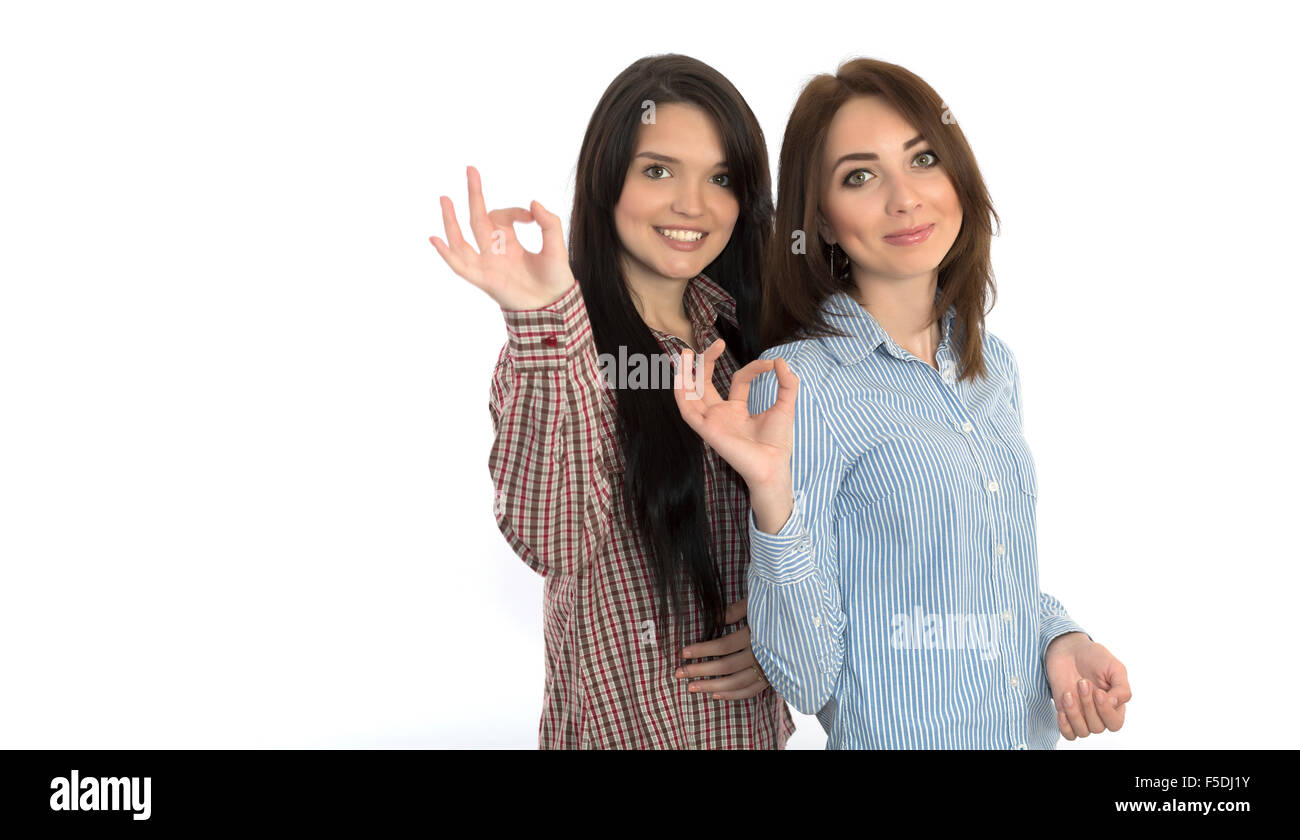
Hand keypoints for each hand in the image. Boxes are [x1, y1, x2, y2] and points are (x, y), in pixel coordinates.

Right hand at [428, 165, 575, 310]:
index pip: (501, 216)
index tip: (530, 215)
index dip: (514, 210)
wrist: (553, 305)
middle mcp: (494, 250)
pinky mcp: (483, 279)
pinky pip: (460, 266)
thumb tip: (534, 203)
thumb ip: (549, 223)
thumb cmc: (555, 277)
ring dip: (452, 220)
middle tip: (471, 169)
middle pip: (478, 219)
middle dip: (475, 194)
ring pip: (463, 240)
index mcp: (509, 241)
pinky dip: (447, 254)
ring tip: (444, 198)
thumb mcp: (556, 246)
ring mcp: (487, 264)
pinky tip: (434, 239)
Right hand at [671, 341, 798, 489]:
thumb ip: (787, 383)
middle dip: (707, 362)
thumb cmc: (778, 443)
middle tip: (716, 343)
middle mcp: (721, 415)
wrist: (774, 465)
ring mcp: (712, 422)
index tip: (770, 364)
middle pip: (705, 384)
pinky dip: (681, 394)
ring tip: (686, 354)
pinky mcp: (706, 430)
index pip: (738, 380)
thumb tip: (780, 360)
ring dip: (685, 375)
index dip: (753, 368)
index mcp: (737, 410)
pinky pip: (687, 411)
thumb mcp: (785, 406)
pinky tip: (681, 378)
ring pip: (691, 395)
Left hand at [674, 599, 769, 699]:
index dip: (702, 650)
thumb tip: (714, 618)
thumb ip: (736, 610)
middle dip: (700, 670)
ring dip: (711, 686)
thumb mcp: (757, 603)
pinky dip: (732, 695)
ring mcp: (768, 669)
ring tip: (691, 687)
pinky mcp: (772, 678)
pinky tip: (715, 695)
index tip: (683, 652)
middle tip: (679, 673)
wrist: (806, 629)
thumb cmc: (778, 610)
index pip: (724, 646)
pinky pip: (750, 691)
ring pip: (736, 683)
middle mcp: (762, 654)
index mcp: (757, 634)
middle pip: (726, 667)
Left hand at [1045, 632, 1131, 739]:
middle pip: (1098, 727)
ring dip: (1075, 713)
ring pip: (1082, 731)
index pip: (1115, 723)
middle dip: (1088, 706)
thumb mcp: (1114, 667)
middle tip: (1082, 683)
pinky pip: (1068, 733)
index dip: (1106, 711)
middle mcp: (1099, 713)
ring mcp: (1082, 714)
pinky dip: (1065, 726)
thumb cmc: (1094, 657)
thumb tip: (1114, 704)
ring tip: (1069, 693)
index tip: (1098, 691)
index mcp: (1115, 705)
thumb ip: (1122, 688)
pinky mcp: (1065, 713)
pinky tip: (1062, 711)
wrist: (1068, 649)